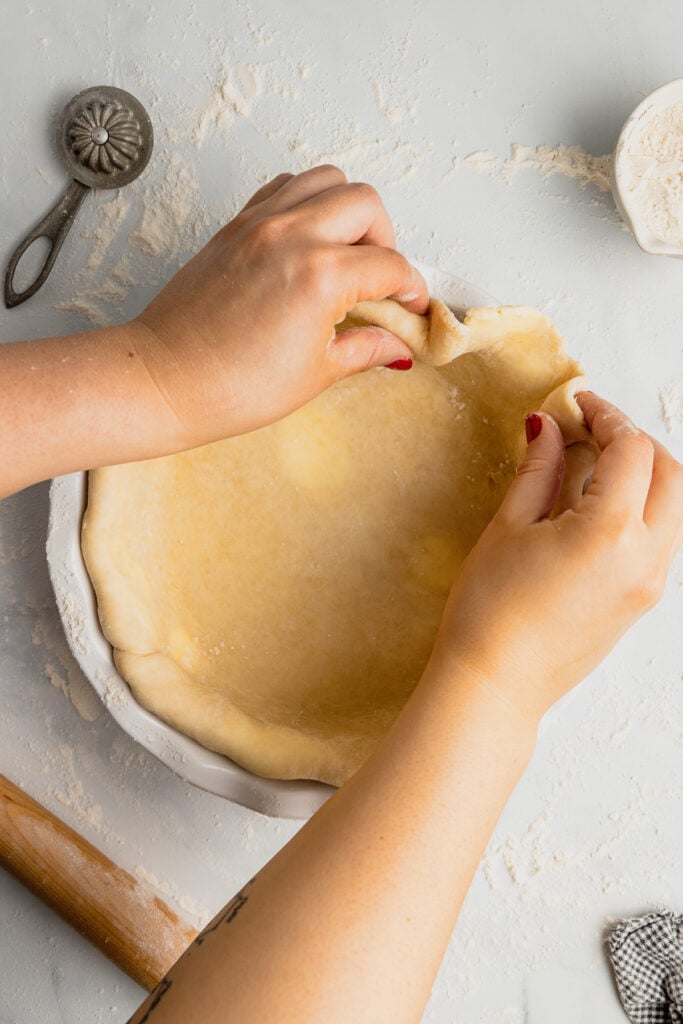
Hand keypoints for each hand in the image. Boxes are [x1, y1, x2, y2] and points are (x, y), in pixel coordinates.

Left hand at [130, 164, 427, 447]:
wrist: (165, 380)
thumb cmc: (231, 386)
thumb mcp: (315, 374)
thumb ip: (365, 348)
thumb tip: (396, 347)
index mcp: (321, 276)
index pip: (389, 266)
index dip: (411, 290)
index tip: (411, 308)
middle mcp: (293, 235)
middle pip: (366, 204)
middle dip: (385, 239)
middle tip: (379, 278)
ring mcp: (260, 223)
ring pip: (326, 180)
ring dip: (347, 210)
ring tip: (345, 252)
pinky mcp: (235, 225)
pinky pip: (284, 187)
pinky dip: (307, 202)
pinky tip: (308, 241)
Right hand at [429, 392, 682, 724]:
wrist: (495, 684)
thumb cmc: (490, 611)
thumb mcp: (509, 527)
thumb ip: (538, 469)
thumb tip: (548, 427)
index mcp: (611, 533)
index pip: (632, 450)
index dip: (606, 416)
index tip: (578, 405)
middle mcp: (646, 558)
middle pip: (671, 473)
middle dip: (636, 441)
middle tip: (592, 430)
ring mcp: (650, 583)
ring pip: (675, 507)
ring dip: (646, 475)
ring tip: (594, 468)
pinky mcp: (642, 601)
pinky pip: (662, 539)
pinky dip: (643, 509)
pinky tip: (597, 508)